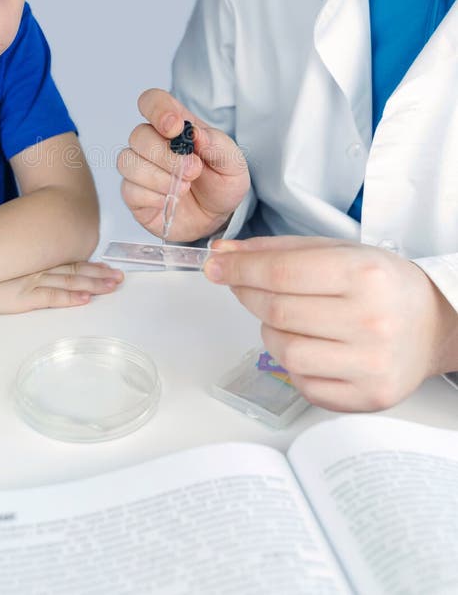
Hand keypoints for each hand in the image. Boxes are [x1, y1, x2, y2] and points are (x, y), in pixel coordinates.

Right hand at [0, 261, 123, 314]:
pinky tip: (87, 299)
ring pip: (71, 282)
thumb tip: (30, 265)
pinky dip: (71, 298)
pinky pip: (53, 298)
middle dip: (100, 273)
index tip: (106, 266)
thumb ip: (18, 263)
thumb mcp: (0, 263)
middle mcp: (36, 267)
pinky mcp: (23, 298)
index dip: (89, 264)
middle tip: (120, 276)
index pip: (67, 261)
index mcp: (32, 258)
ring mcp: (31, 281)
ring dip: (94, 284)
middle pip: (75, 269)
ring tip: (113, 286)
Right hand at [118, 88, 249, 241]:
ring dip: (158, 177)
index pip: (152, 102)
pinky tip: (170, 201)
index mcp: (175, 126)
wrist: (216, 218)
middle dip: (166, 155)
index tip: (175, 128)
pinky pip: (129, 190)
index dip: (158, 110)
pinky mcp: (134, 195)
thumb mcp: (233, 164)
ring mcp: (139, 169)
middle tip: (193, 170)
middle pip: (139, 135)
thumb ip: (218, 145)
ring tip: (183, 189)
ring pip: (128, 162)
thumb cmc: (221, 184)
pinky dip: (152, 197)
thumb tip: (196, 134)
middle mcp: (152, 144)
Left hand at [204, 236, 457, 410]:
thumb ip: (278, 251)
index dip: (239, 269)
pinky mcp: (368, 397)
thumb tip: (222, 256)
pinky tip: (311, 345)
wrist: (434, 324)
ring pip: (284, 351)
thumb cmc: (382, 284)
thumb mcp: (338, 252)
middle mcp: (371, 321)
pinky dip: (294, 364)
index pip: (281, 272)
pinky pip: (303, 384)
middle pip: (276, 312)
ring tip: (289, 319)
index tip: (215, 266)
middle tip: (242, 286)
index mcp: (364, 275)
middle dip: (247, 295)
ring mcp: (370, 364)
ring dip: (271, 332)